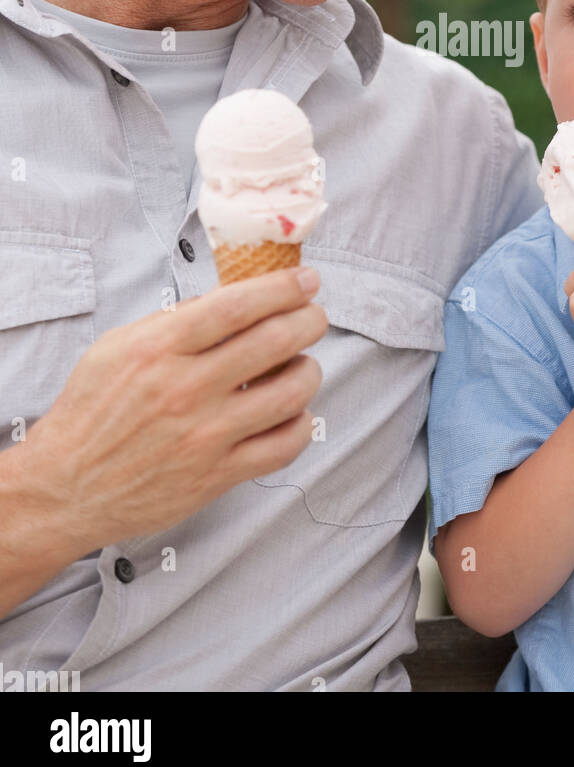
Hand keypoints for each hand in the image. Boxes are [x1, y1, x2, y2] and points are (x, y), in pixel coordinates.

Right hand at [21, 267, 327, 554]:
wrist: (65, 486)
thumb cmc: (92, 412)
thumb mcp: (118, 346)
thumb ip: (174, 320)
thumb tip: (230, 297)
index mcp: (160, 348)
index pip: (238, 305)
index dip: (283, 287)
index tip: (307, 280)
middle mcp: (186, 389)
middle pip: (274, 341)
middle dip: (309, 320)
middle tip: (314, 316)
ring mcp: (205, 435)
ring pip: (290, 393)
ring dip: (309, 370)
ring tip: (302, 364)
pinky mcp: (217, 476)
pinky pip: (283, 446)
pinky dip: (300, 423)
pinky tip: (291, 412)